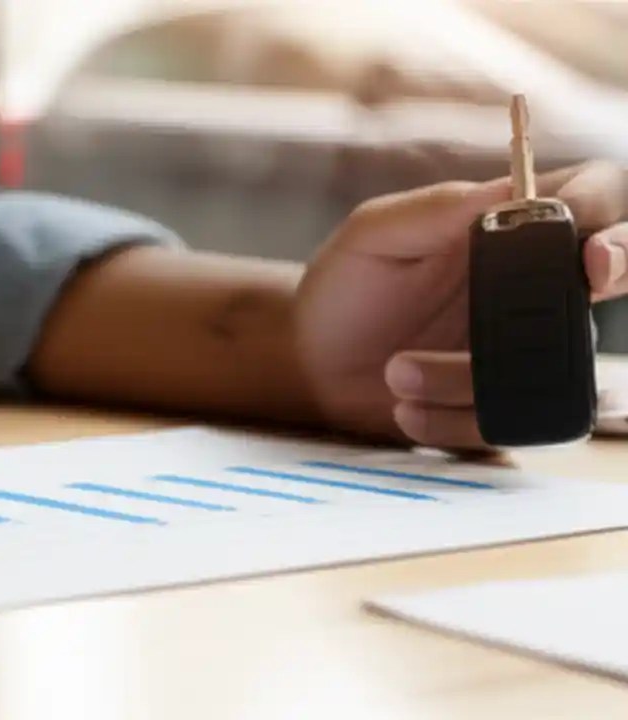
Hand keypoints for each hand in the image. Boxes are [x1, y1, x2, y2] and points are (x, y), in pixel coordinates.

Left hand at [297, 162, 627, 449]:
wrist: (311, 361)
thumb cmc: (344, 286)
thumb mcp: (373, 236)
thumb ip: (437, 209)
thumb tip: (513, 187)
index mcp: (511, 229)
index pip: (593, 200)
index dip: (608, 219)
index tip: (590, 251)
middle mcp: (536, 285)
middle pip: (618, 271)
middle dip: (619, 274)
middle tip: (581, 292)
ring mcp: (528, 347)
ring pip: (560, 365)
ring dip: (473, 379)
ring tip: (396, 372)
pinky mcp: (507, 401)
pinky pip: (516, 422)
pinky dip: (458, 422)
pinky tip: (406, 410)